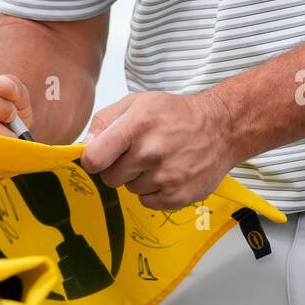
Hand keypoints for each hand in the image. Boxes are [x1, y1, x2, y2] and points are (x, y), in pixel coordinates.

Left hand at [79, 89, 236, 209]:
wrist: (221, 128)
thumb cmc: (176, 114)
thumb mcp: (138, 103)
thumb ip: (105, 121)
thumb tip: (84, 146)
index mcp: (137, 125)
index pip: (94, 158)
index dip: (92, 160)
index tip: (99, 157)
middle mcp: (151, 152)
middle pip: (109, 178)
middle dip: (117, 167)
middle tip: (136, 154)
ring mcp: (166, 176)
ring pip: (129, 189)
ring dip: (138, 178)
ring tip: (158, 160)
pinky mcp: (178, 196)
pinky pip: (147, 201)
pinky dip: (153, 191)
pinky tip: (167, 173)